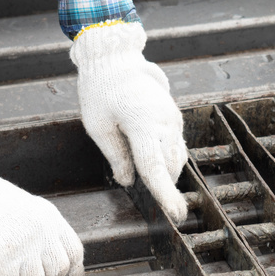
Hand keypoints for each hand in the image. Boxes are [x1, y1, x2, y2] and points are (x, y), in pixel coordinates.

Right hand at [0, 158, 83, 275]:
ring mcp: (22, 248)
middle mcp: (40, 233)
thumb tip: (47, 253)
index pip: (74, 253)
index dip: (69, 270)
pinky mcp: (0, 261)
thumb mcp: (21, 203)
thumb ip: (39, 227)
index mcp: (48, 217)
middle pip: (56, 271)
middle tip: (24, 274)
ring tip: (2, 268)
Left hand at [70, 21, 188, 223]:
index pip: (156, 168)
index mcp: (143, 125)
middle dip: (167, 188)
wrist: (116, 59)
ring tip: (155, 185)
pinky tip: (155, 165)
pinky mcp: (173, 117)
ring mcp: (172, 119)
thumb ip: (116, 156)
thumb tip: (128, 180)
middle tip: (166, 209)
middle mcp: (165, 122)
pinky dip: (168, 160)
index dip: (165, 195)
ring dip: (166, 174)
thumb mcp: (98, 126)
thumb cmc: (101, 90)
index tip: (176, 215)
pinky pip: (175, 146)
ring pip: (176, 158)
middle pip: (169, 167)